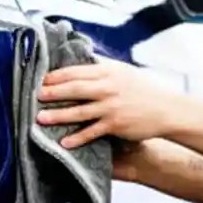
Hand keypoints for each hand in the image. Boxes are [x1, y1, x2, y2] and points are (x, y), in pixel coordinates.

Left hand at [35, 58, 178, 148]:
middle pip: (74, 89)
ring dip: (58, 115)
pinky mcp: (115, 125)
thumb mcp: (124, 72)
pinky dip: (77, 137)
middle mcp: (108, 88)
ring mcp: (111, 107)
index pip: (76, 71)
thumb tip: (82, 60)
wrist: (167, 109)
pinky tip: (64, 142)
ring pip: (79, 111)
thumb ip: (102, 67)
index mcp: (108, 72)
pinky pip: (92, 132)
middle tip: (35, 96)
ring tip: (40, 119)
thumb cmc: (144, 90)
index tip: (41, 79)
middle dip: (52, 92)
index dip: (56, 76)